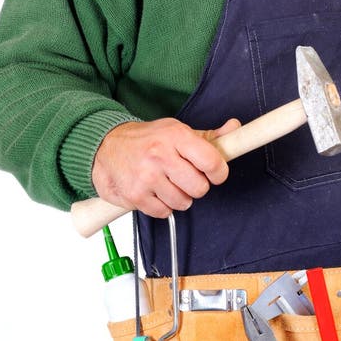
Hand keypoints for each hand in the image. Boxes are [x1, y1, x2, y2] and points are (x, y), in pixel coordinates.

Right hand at [91, 116, 240, 217]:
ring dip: (179, 196)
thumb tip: (235, 129)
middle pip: (200, 188)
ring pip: (183, 202)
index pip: (212, 161)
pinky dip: (162, 205)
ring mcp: (147, 176)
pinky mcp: (136, 195)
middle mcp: (161, 155)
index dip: (219, 172)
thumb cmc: (146, 138)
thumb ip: (209, 136)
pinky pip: (164, 212)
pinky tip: (155, 191)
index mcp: (176, 135)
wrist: (106, 145)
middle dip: (197, 185)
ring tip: (167, 182)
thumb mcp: (177, 130)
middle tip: (186, 177)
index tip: (215, 173)